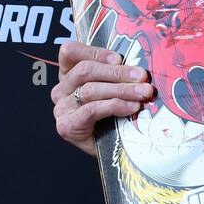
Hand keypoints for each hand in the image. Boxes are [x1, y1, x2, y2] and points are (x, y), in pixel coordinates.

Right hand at [51, 40, 154, 156]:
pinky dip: (114, 106)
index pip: (70, 52)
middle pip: (85, 71)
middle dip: (117, 73)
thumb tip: (137, 67)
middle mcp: (61, 90)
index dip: (95, 52)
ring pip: (90, 89)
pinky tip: (131, 107)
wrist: (110, 151)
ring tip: (143, 93)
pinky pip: (92, 109)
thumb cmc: (112, 118)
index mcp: (68, 74)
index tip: (119, 58)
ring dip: (122, 89)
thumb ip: (116, 74)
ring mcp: (62, 108)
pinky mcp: (67, 125)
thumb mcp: (113, 90)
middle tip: (142, 77)